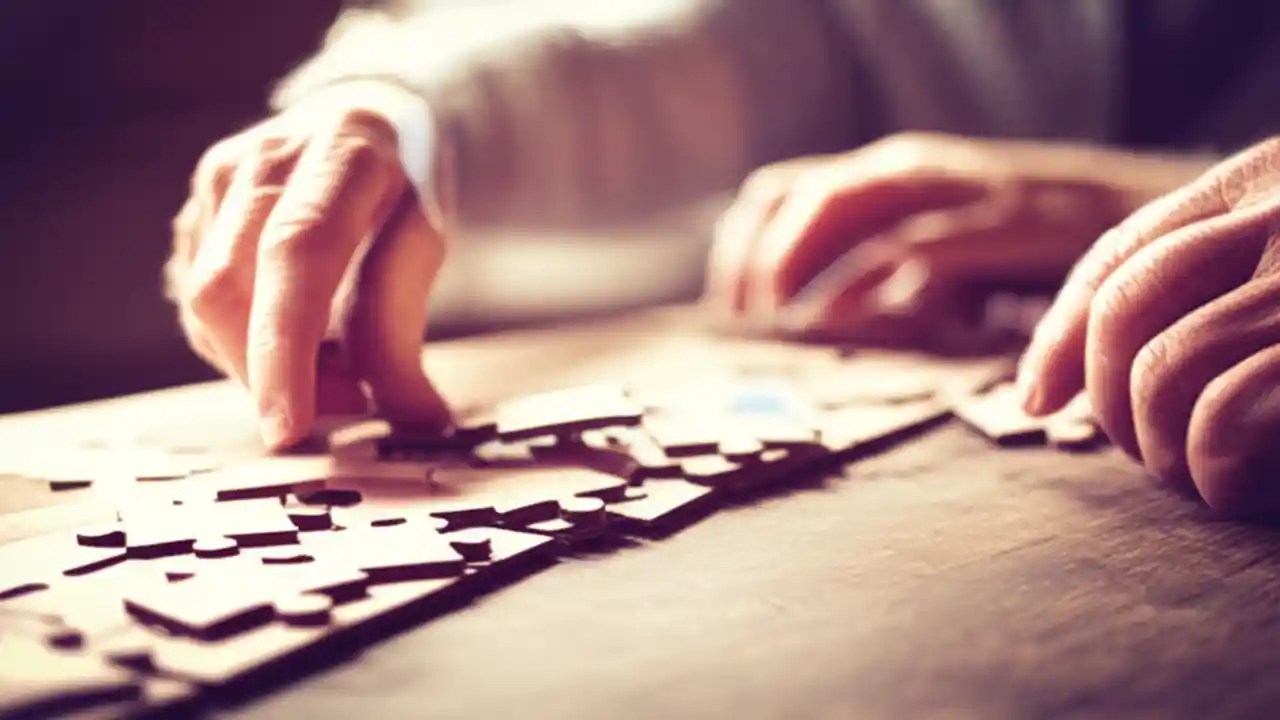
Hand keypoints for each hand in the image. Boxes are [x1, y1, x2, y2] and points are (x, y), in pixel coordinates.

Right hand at [165, 82, 451, 449]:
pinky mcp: (192, 215)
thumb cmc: (399, 190)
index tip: (289, 425)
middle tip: (348, 402)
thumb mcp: (422, 243)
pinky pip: (200, 308)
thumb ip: (401, 327)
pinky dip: (245, 346)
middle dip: (272, 373)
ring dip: (262, 364)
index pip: (295, 253)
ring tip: (334, 367)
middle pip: (228, 289)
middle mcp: (263, 161)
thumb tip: (416, 419)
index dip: (286, 348)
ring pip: (205, 308)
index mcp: (339, 154)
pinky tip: (296, 341)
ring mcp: (216, 184)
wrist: (357, 127)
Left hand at [704, 132, 1206, 340]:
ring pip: (836, 202)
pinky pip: (913, 242)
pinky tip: (845, 320)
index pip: (773, 194)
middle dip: (752, 261)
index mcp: (881, 177)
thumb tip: (822, 322)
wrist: (1131, 222)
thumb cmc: (1022, 250)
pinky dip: (868, 282)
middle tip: (746, 326)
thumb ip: (879, 277)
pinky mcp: (997, 216)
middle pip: (789, 194)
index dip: (738, 251)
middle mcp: (904, 168)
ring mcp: (949, 186)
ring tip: (781, 323)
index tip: (731, 313)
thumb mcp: (935, 257)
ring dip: (793, 263)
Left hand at [1018, 137, 1279, 514]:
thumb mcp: (1270, 280)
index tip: (1034, 401)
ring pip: (1165, 365)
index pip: (1122, 252)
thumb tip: (1048, 383)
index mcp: (1263, 185)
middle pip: (1126, 308)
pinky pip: (1224, 412)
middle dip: (1112, 400)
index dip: (1061, 334)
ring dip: (1161, 445)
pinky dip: (1210, 468)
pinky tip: (1234, 489)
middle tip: (1149, 457)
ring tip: (1200, 479)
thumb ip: (1193, 290)